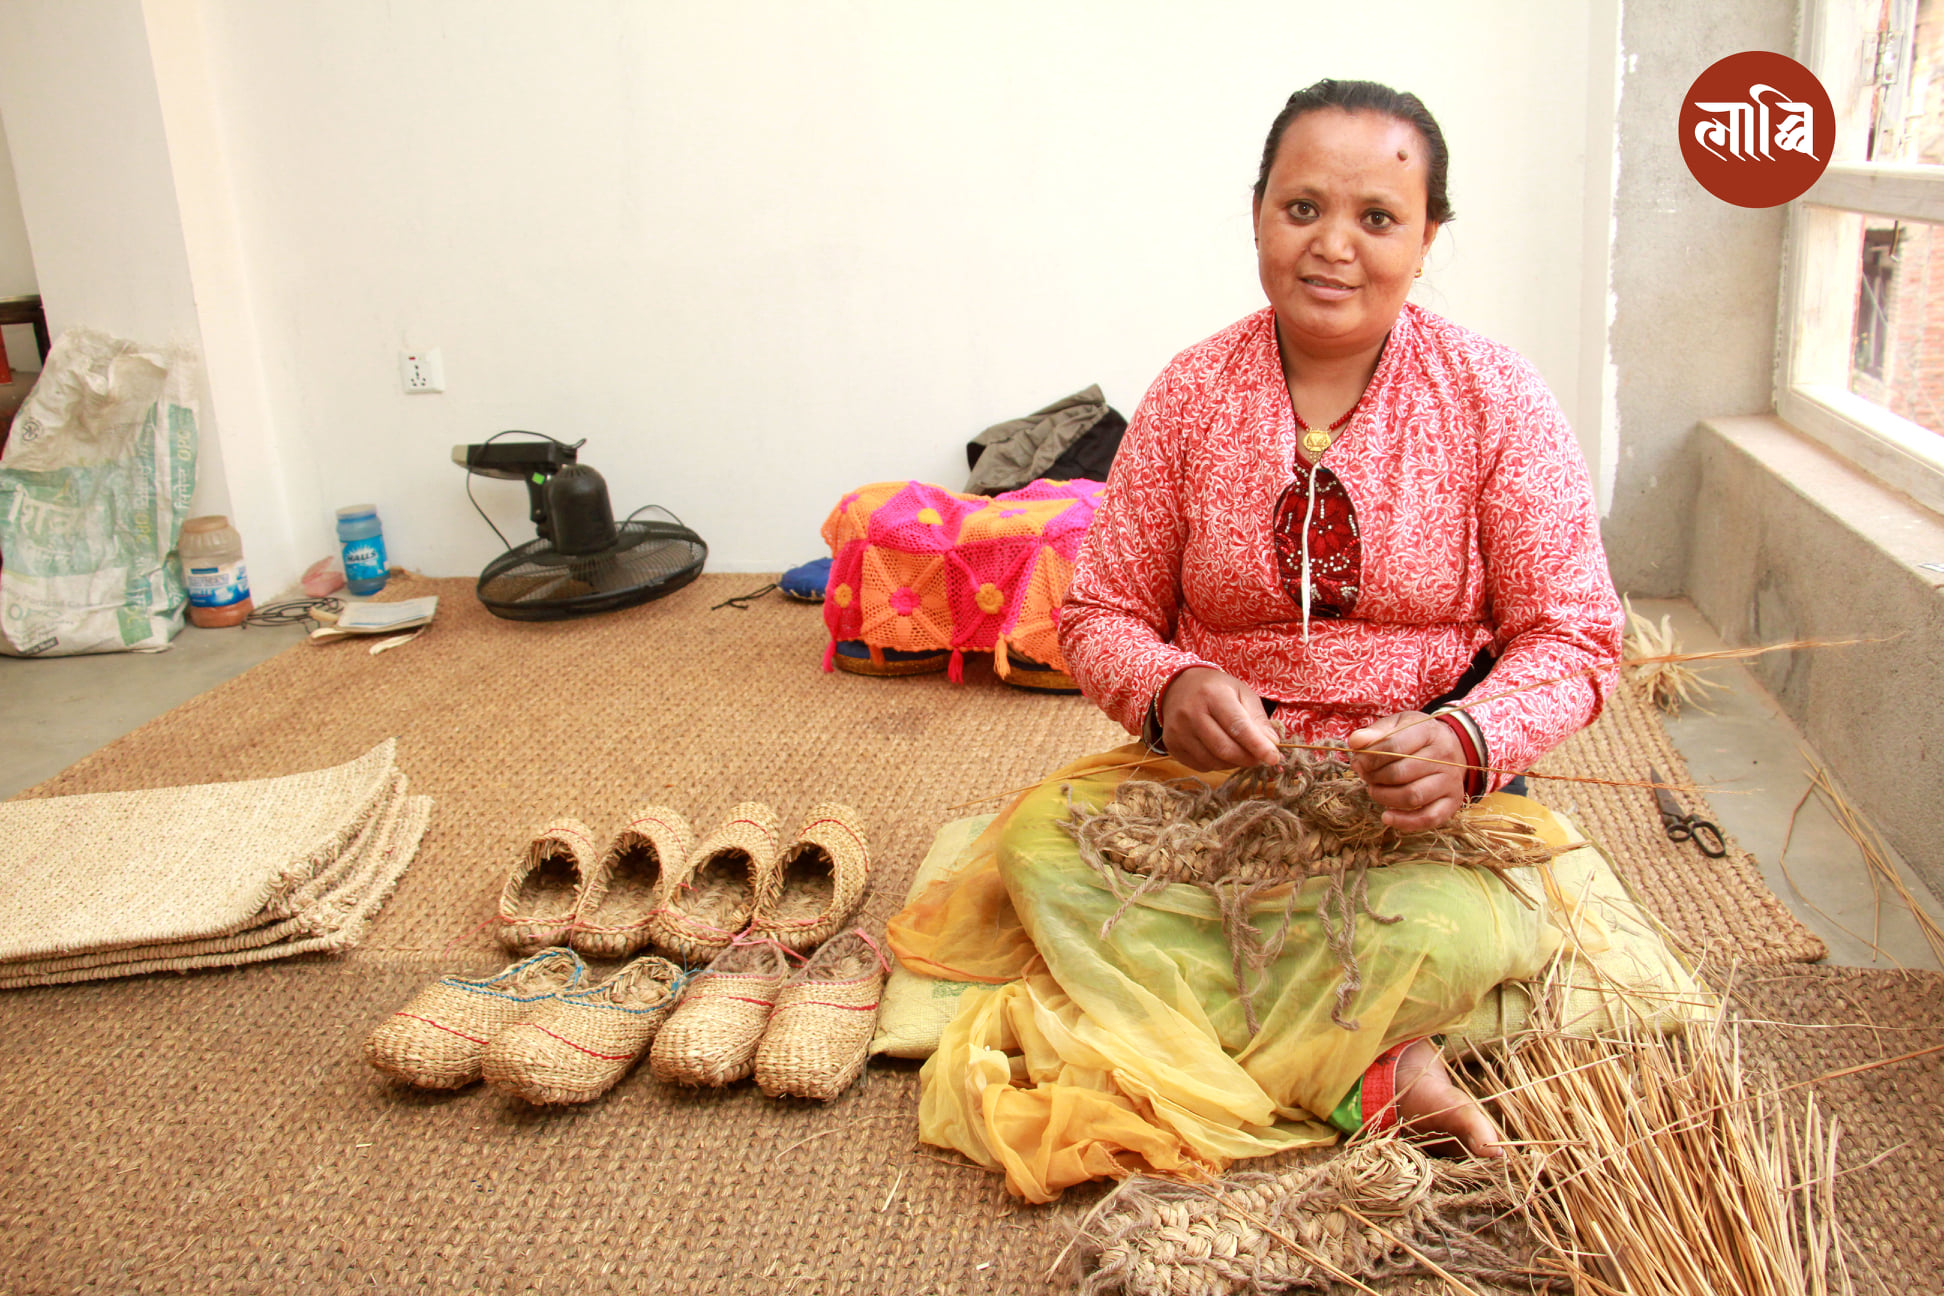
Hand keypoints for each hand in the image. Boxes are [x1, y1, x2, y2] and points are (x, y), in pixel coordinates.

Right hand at [1158, 667, 1283, 770]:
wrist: (1178, 686)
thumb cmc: (1216, 689)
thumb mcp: (1241, 693)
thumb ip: (1258, 718)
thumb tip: (1272, 745)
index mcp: (1213, 695)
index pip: (1238, 726)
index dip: (1258, 746)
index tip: (1273, 758)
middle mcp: (1191, 713)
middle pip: (1224, 748)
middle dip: (1248, 758)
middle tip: (1259, 758)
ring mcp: (1178, 730)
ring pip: (1213, 761)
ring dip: (1234, 763)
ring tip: (1241, 753)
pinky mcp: (1172, 745)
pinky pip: (1201, 765)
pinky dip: (1217, 764)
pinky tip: (1221, 752)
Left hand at [1346, 711, 1465, 830]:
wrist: (1452, 746)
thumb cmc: (1416, 737)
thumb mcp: (1397, 725)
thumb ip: (1375, 733)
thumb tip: (1355, 742)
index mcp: (1428, 732)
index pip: (1394, 745)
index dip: (1370, 757)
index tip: (1358, 762)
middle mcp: (1444, 756)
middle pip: (1401, 773)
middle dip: (1374, 777)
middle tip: (1365, 776)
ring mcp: (1450, 780)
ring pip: (1413, 796)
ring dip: (1385, 797)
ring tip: (1374, 790)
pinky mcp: (1452, 801)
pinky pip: (1429, 818)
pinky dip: (1405, 822)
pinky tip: (1387, 816)